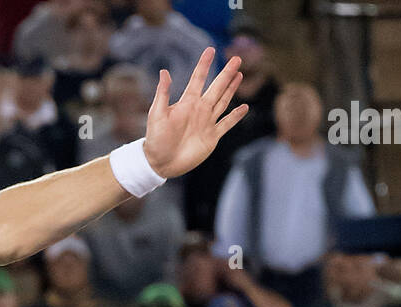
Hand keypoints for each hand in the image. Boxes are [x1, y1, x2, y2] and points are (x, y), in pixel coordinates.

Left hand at [142, 49, 248, 180]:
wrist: (161, 163)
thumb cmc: (156, 139)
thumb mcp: (156, 114)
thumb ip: (163, 94)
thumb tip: (164, 71)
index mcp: (187, 102)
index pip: (198, 78)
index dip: (205, 64)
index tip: (211, 49)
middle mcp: (199, 109)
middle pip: (217, 87)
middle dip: (227, 73)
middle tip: (237, 59)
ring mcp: (207, 122)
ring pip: (223, 101)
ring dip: (232, 89)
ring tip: (239, 75)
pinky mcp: (212, 137)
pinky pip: (226, 124)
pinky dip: (235, 116)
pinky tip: (244, 107)